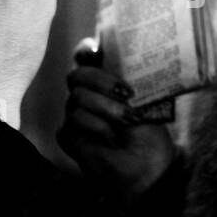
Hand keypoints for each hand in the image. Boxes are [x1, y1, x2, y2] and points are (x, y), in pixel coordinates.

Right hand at [56, 38, 175, 197]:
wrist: (147, 166)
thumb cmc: (148, 132)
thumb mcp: (145, 99)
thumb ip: (131, 75)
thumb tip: (128, 50)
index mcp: (105, 81)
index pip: (86, 56)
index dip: (86, 50)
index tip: (97, 50)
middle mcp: (86, 95)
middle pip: (77, 75)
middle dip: (100, 80)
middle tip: (124, 92)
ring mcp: (74, 115)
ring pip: (76, 99)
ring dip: (106, 109)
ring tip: (127, 121)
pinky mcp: (68, 135)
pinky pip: (73, 123)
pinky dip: (96, 129)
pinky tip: (111, 139)